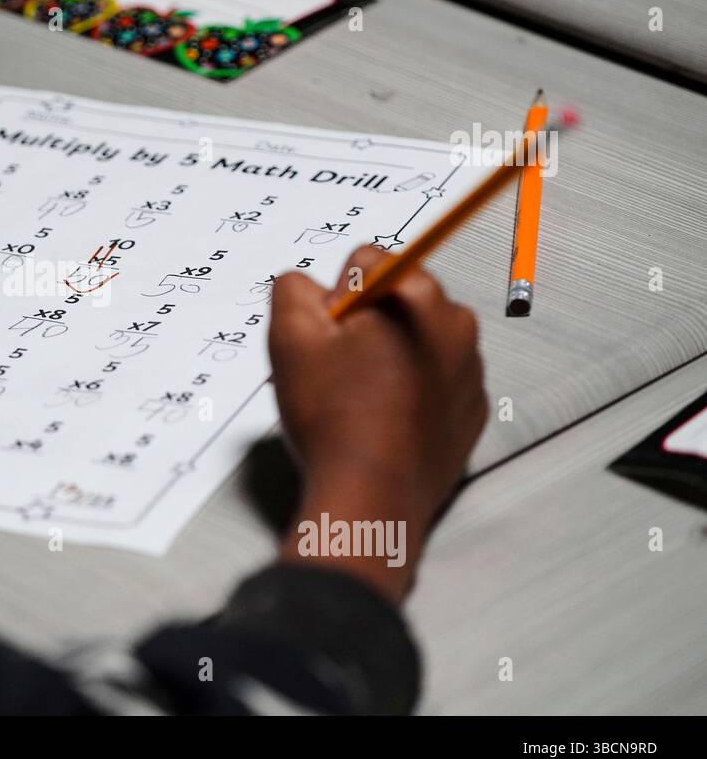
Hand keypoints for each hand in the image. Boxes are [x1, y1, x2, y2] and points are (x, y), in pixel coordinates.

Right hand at [267, 246, 486, 601]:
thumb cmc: (335, 420)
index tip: (328, 336)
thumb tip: (305, 285)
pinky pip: (434, 381)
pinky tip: (381, 419)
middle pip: (395, 300)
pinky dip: (409, 391)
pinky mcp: (470, 408)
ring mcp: (469, 369)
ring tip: (358, 399)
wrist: (371, 496)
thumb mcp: (289, 339)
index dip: (333, 299)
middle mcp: (455, 324)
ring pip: (415, 340)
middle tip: (337, 369)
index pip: (365, 262)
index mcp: (414, 295)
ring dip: (387, 357)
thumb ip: (292, 289)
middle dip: (364, 325)